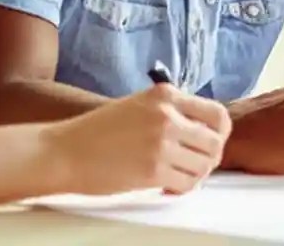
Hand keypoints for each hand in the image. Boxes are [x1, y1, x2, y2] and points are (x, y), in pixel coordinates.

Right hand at [45, 84, 230, 194]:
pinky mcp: (153, 170)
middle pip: (216, 142)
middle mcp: (167, 116)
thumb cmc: (98, 131)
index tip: (210, 144)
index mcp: (166, 95)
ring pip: (204, 166)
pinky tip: (166, 187)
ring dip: (195, 175)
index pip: (217, 114)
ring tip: (177, 176)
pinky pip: (187, 184)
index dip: (219, 134)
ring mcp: (161, 143)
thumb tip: (203, 130)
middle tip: (194, 165)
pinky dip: (181, 189)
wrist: (64, 151)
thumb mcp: (139, 105)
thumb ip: (171, 112)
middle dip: (209, 158)